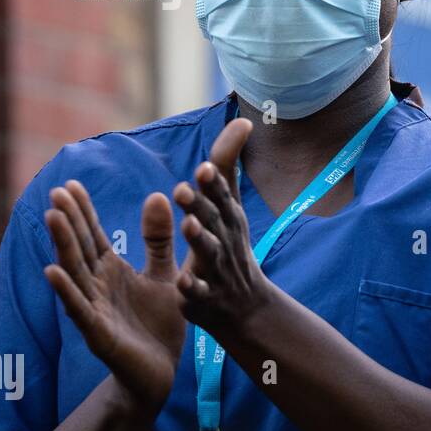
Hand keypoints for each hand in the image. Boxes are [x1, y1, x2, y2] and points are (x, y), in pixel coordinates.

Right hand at [43, 181, 185, 414]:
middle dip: (69, 221)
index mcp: (112, 270)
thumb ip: (159, 239)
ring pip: (74, 273)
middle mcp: (97, 286)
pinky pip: (79, 309)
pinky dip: (66, 291)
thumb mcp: (164, 274)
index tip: (71, 184)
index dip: (83, 211)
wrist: (162, 370)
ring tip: (53, 218)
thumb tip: (157, 195)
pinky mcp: (97, 332)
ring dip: (62, 246)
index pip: (93, 235)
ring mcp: (94, 308)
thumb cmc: (158, 322)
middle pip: (80, 248)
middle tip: (57, 191)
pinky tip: (52, 272)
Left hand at [172, 118, 275, 335]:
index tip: (203, 167)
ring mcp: (216, 270)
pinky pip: (198, 293)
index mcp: (227, 218)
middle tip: (182, 189)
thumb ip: (226, 168)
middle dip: (200, 204)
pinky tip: (182, 284)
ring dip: (199, 238)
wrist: (249, 308)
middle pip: (212, 220)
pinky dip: (192, 289)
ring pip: (208, 252)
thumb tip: (242, 122)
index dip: (213, 183)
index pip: (221, 196)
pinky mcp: (205, 298)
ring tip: (188, 226)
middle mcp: (224, 240)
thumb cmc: (233, 248)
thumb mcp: (232, 207)